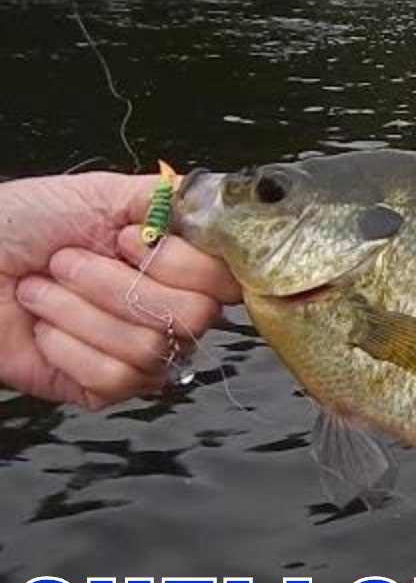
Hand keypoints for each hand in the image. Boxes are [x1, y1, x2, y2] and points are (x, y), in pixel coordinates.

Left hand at [0, 172, 240, 408]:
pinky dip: (66, 346)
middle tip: (67, 263)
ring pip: (149, 347)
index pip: (227, 280)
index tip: (127, 239)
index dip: (179, 263)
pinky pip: (115, 377)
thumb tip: (222, 210)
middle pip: (194, 317)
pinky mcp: (107, 388)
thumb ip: (170, 199)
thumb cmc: (18, 225)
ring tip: (42, 291)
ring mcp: (143, 354)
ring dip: (79, 311)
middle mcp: (169, 311)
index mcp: (177, 264)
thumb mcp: (100, 194)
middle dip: (114, 285)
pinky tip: (43, 330)